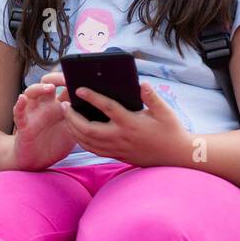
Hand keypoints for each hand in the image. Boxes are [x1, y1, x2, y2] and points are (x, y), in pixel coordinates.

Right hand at [10, 73, 78, 170]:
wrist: (37, 161)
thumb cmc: (55, 144)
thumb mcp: (75, 132)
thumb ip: (84, 121)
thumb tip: (105, 114)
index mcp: (60, 106)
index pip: (64, 86)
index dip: (71, 78)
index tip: (83, 75)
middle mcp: (46, 106)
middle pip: (47, 83)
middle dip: (56, 77)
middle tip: (66, 78)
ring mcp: (33, 113)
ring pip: (31, 92)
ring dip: (39, 88)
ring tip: (49, 88)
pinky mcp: (23, 124)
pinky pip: (18, 112)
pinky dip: (19, 105)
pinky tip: (22, 99)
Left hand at [56, 75, 190, 167]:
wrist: (176, 156)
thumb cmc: (171, 130)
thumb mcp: (165, 111)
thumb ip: (152, 97)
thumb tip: (141, 84)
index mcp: (131, 123)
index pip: (107, 108)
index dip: (92, 97)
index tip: (79, 88)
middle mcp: (121, 137)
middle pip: (88, 130)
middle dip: (72, 117)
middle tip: (63, 104)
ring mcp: (117, 148)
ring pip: (87, 142)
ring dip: (73, 129)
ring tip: (65, 115)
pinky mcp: (116, 155)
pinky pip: (93, 150)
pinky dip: (81, 141)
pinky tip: (75, 131)